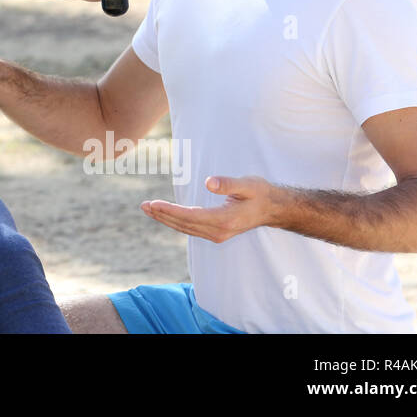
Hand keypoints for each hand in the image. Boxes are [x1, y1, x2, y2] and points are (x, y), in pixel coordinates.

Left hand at [140, 175, 279, 242]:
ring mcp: (217, 234)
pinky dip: (175, 222)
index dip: (170, 211)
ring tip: (147, 209)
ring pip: (185, 228)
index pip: (190, 216)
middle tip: (143, 205)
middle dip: (162, 215)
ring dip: (165, 219)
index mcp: (224, 220)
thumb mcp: (247, 184)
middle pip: (184, 225)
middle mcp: (218, 231)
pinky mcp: (216, 233)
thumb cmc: (260, 193)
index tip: (153, 204)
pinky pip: (190, 229)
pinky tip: (164, 215)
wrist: (273, 208)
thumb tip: (208, 182)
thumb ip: (228, 184)